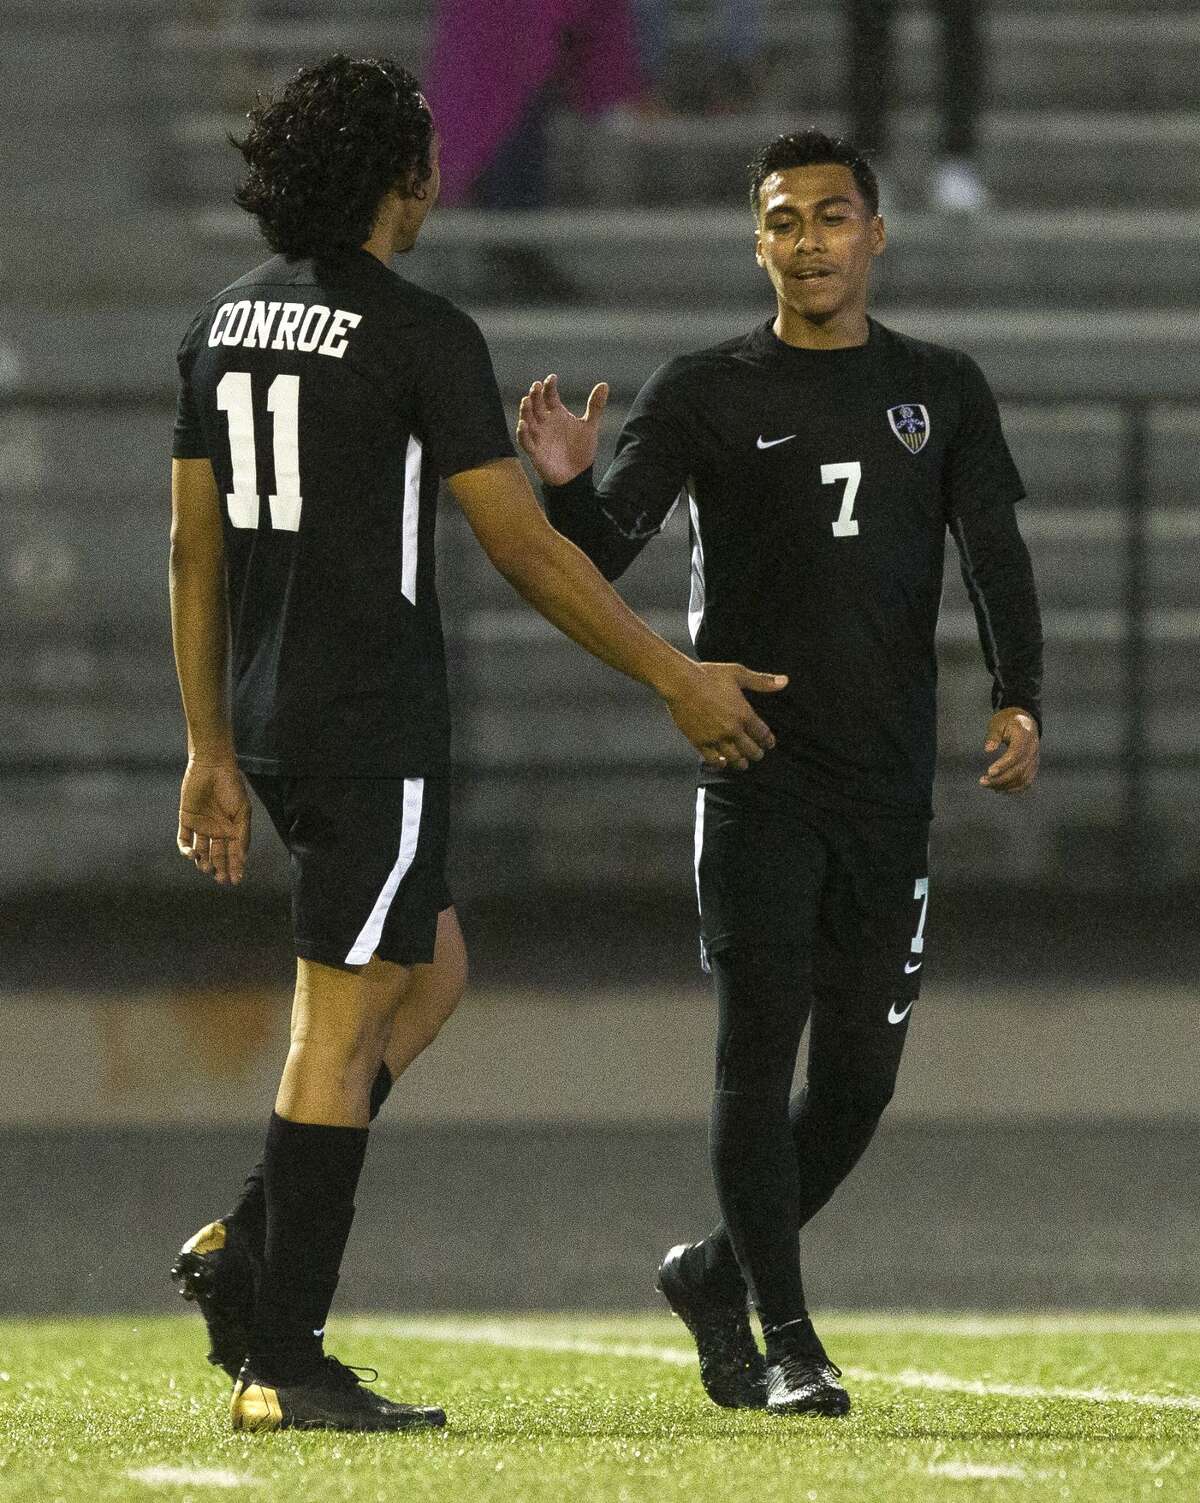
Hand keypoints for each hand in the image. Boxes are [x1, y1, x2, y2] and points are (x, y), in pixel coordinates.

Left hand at [177, 758, 251, 883]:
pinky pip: (184, 839)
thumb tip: (242, 858)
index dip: (236, 867)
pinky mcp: (186, 819)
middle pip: (218, 855)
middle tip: (221, 880)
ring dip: (204, 862)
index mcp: (233, 829)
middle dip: (220, 869)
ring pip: (201, 851)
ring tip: (207, 868)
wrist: (213, 767)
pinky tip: (192, 855)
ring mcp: (201, 826)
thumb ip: (242, 835)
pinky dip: (186, 850)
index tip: (236, 880)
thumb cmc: (232, 787)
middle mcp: (217, 830)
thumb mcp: (242, 812)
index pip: (234, 853)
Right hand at [516, 372, 608, 485]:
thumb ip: (595, 406)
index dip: (549, 386)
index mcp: (557, 413)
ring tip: (526, 400)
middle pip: (536, 405)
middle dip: (535, 395)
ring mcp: (538, 436)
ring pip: (527, 420)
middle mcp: (545, 422)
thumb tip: (604, 384)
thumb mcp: (590, 426)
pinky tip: (523, 424)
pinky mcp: (535, 452)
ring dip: (525, 410)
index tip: (552, 378)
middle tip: (537, 386)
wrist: (578, 476)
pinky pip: (525, 441)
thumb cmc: (581, 450)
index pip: (550, 395)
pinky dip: (522, 433)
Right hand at [661, 660, 787, 769]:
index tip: (769, 743)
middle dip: (756, 754)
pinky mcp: (699, 741)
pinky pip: (713, 760)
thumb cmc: (707, 675)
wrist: (680, 682)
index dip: (768, 741)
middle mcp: (731, 729)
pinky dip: (720, 764)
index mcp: (743, 713)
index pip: (762, 734)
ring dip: (740, 762)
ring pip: (733, 758)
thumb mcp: (738, 674)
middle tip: (757, 755)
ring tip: (742, 764)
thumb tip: (784, 682)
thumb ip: (762, 681)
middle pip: (750, 750)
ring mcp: (715, 737)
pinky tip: (722, 763)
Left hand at [979, 708, 1039, 793]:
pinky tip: (999, 789)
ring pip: (1023, 778)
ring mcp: (1035, 759)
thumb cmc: (1008, 721)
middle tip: (982, 782)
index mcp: (1024, 736)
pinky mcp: (1033, 767)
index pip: (1015, 754)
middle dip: (1000, 779)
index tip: (989, 772)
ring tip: (987, 785)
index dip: (1003, 765)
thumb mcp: (998, 723)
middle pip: (1018, 770)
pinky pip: (1026, 782)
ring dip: (1005, 785)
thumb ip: (993, 735)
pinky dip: (1014, 788)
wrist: (1025, 722)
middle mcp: (1033, 750)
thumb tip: (988, 749)